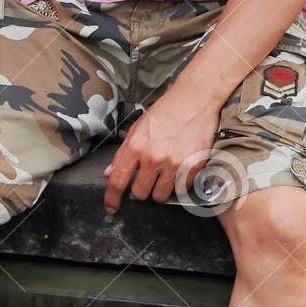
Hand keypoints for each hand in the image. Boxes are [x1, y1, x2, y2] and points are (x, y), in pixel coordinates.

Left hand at [103, 87, 221, 213]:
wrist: (195, 99)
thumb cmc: (166, 110)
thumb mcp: (138, 127)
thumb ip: (123, 152)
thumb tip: (110, 172)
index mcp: (136, 146)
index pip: (118, 180)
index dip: (112, 198)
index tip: (111, 207)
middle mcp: (154, 158)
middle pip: (140, 193)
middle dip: (141, 189)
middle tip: (147, 177)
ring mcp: (175, 164)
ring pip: (160, 195)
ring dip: (159, 188)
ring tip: (164, 173)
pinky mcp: (193, 168)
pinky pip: (181, 189)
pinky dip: (179, 183)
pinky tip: (179, 168)